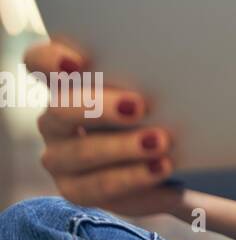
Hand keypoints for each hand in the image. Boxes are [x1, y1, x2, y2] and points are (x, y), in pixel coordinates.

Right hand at [24, 37, 181, 216]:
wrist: (170, 158)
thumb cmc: (162, 105)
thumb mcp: (160, 84)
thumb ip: (157, 69)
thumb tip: (191, 50)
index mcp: (69, 82)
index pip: (39, 61)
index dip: (49, 60)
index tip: (78, 64)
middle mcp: (56, 118)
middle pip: (60, 108)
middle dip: (100, 107)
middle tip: (140, 106)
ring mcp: (61, 156)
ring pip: (79, 152)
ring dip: (121, 148)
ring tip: (161, 144)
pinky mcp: (76, 189)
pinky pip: (96, 188)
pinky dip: (132, 179)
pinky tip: (164, 173)